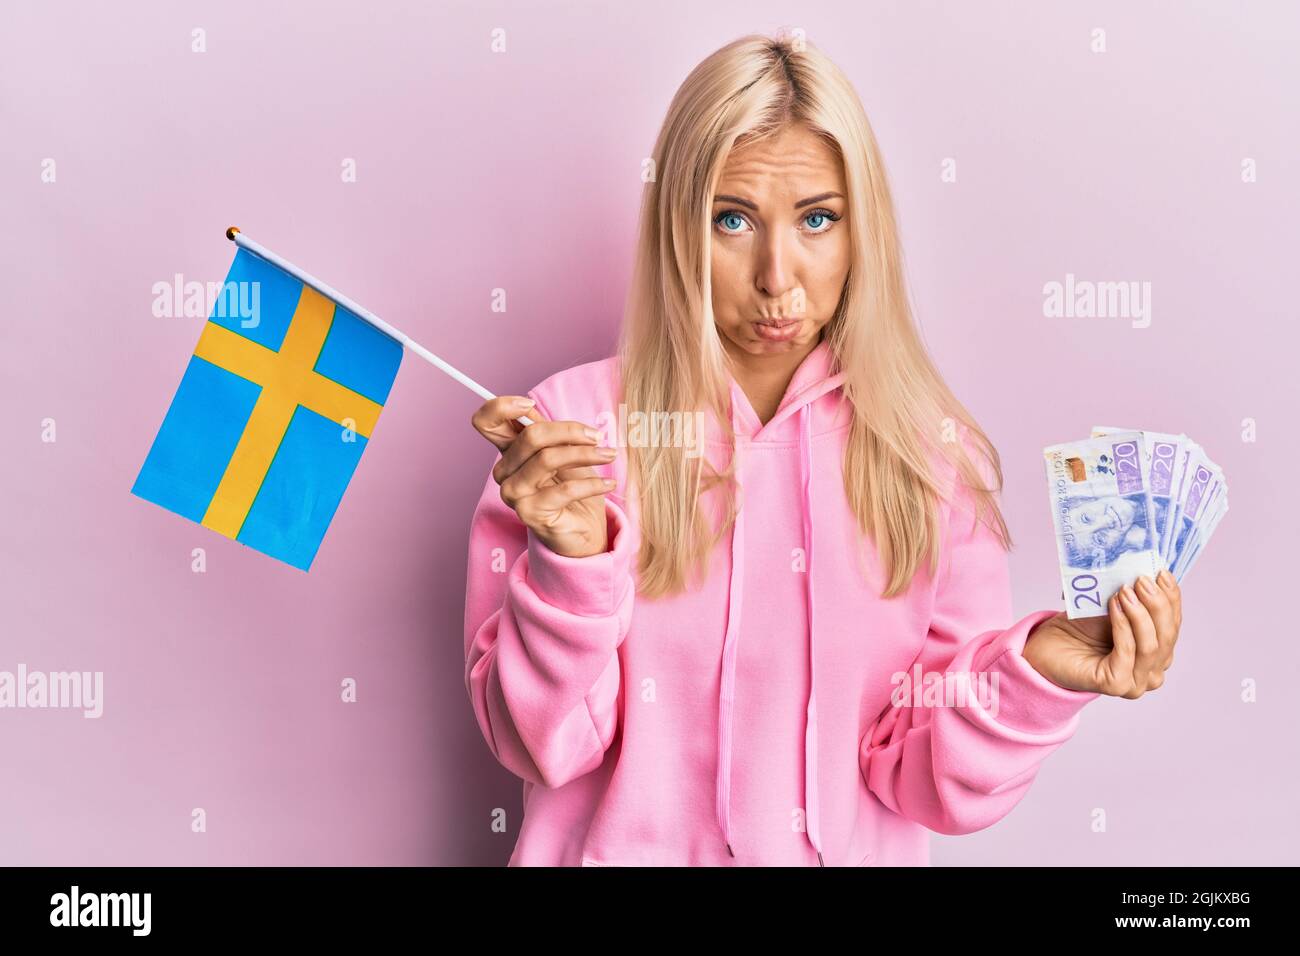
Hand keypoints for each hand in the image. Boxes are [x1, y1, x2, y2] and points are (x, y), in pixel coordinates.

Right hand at [470, 395, 617, 558]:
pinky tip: (608, 483)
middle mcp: (504, 471)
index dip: (501, 406)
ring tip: (609, 455)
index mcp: (509, 451)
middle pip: (529, 436)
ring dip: (585, 454)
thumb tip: (535, 406)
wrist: (582, 528)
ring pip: (547, 459)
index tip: (530, 404)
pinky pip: (564, 489)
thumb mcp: (563, 452)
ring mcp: (514, 493)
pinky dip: (592, 483)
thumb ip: (549, 431)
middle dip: (569, 431)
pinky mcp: (530, 514)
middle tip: (597, 436)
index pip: (485, 422)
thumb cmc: (572, 486)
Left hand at [1022, 570, 1182, 697]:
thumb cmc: (1081, 628)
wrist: (1048, 647)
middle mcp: (1153, 671)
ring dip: (1140, 614)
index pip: (1173, 623)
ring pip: (1151, 645)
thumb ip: (1134, 596)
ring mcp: (1137, 682)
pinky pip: (1127, 651)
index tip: (1161, 572)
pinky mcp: (1117, 685)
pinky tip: (1114, 605)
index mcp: (1159, 652)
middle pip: (1167, 635)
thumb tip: (1149, 571)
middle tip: (1142, 579)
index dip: (1171, 597)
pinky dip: (1123, 626)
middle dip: (1157, 604)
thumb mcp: (1113, 607)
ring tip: (1125, 590)